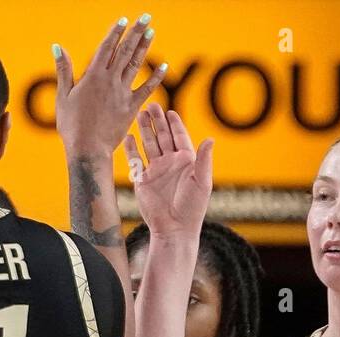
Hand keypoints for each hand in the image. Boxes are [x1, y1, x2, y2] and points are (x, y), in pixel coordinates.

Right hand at [54, 15, 165, 156]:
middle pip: (124, 51)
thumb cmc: (71, 125)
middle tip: (145, 17)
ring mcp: (122, 93)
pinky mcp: (131, 107)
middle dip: (135, 32)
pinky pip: (146, 89)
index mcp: (93, 76)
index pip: (107, 47)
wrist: (88, 149)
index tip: (124, 20)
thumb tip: (57, 46)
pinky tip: (164, 66)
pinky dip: (155, 77)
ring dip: (144, 47)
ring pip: (135, 65)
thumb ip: (63, 70)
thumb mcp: (63, 96)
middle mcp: (110, 81)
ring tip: (151, 31)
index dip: (116, 33)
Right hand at [123, 103, 212, 237]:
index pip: (180, 137)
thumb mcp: (202, 182)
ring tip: (139, 114)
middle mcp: (171, 163)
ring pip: (149, 144)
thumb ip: (204, 159)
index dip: (174, 123)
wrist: (174, 228)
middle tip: (151, 105)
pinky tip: (128, 136)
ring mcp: (156, 171)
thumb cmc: (192, 208)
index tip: (169, 111)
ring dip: (145, 129)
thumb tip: (210, 138)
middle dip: (157, 121)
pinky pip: (136, 160)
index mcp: (186, 162)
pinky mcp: (143, 180)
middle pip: (163, 136)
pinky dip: (131, 148)